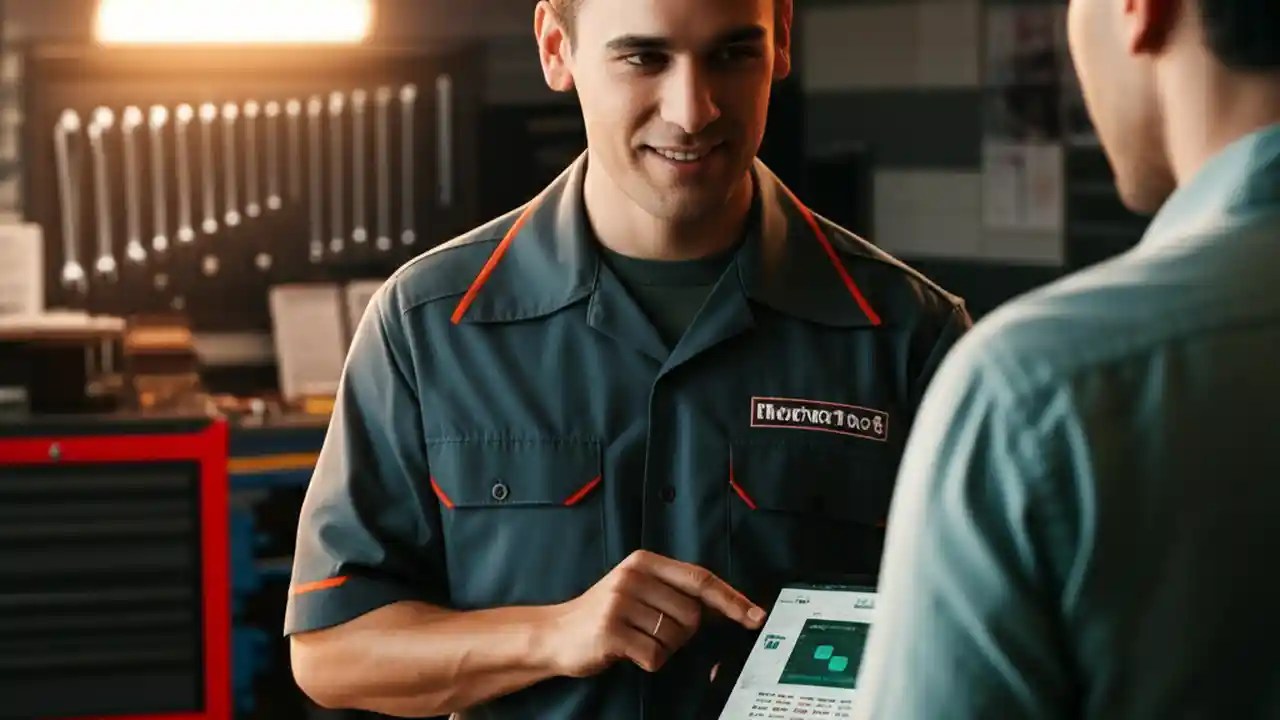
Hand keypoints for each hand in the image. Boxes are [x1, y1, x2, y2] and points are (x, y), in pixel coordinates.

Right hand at [544, 551, 765, 677]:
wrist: (555, 633)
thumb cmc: (605, 614)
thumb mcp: (637, 589)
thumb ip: (674, 592)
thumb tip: (728, 608)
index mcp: (645, 562)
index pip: (700, 579)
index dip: (732, 599)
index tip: (756, 616)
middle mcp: (633, 576)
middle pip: (692, 615)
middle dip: (682, 633)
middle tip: (652, 631)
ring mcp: (620, 602)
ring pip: (675, 638)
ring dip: (662, 648)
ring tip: (635, 639)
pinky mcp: (610, 630)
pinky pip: (655, 657)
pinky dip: (647, 662)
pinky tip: (627, 652)